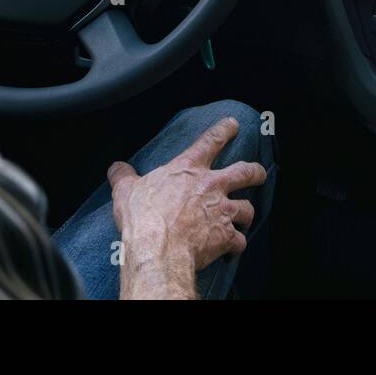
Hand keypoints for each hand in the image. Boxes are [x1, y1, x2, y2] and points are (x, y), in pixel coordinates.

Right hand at [109, 116, 266, 299]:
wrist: (159, 249)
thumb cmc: (144, 218)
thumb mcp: (126, 191)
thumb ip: (123, 176)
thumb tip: (116, 168)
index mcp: (188, 170)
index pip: (210, 141)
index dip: (224, 130)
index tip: (233, 125)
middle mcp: (212, 186)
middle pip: (245, 172)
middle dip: (255, 172)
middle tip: (259, 173)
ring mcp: (222, 211)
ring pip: (247, 208)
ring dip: (246, 214)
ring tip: (245, 218)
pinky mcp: (226, 236)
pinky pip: (240, 241)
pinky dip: (237, 245)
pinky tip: (233, 249)